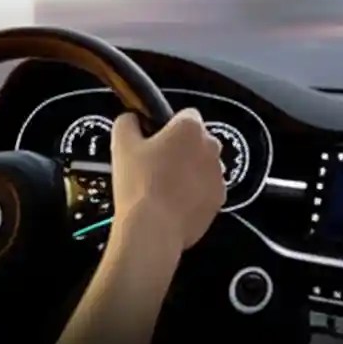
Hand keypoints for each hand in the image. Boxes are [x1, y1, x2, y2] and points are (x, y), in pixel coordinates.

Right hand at [110, 108, 224, 252]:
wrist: (154, 228)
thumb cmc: (138, 181)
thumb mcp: (121, 144)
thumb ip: (127, 122)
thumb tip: (132, 119)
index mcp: (190, 127)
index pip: (186, 115)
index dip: (169, 126)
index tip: (154, 141)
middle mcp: (212, 146)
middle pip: (198, 140)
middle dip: (182, 148)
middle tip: (157, 165)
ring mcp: (219, 175)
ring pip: (204, 165)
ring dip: (191, 171)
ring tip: (165, 188)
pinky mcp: (220, 199)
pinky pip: (207, 189)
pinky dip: (196, 193)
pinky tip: (175, 205)